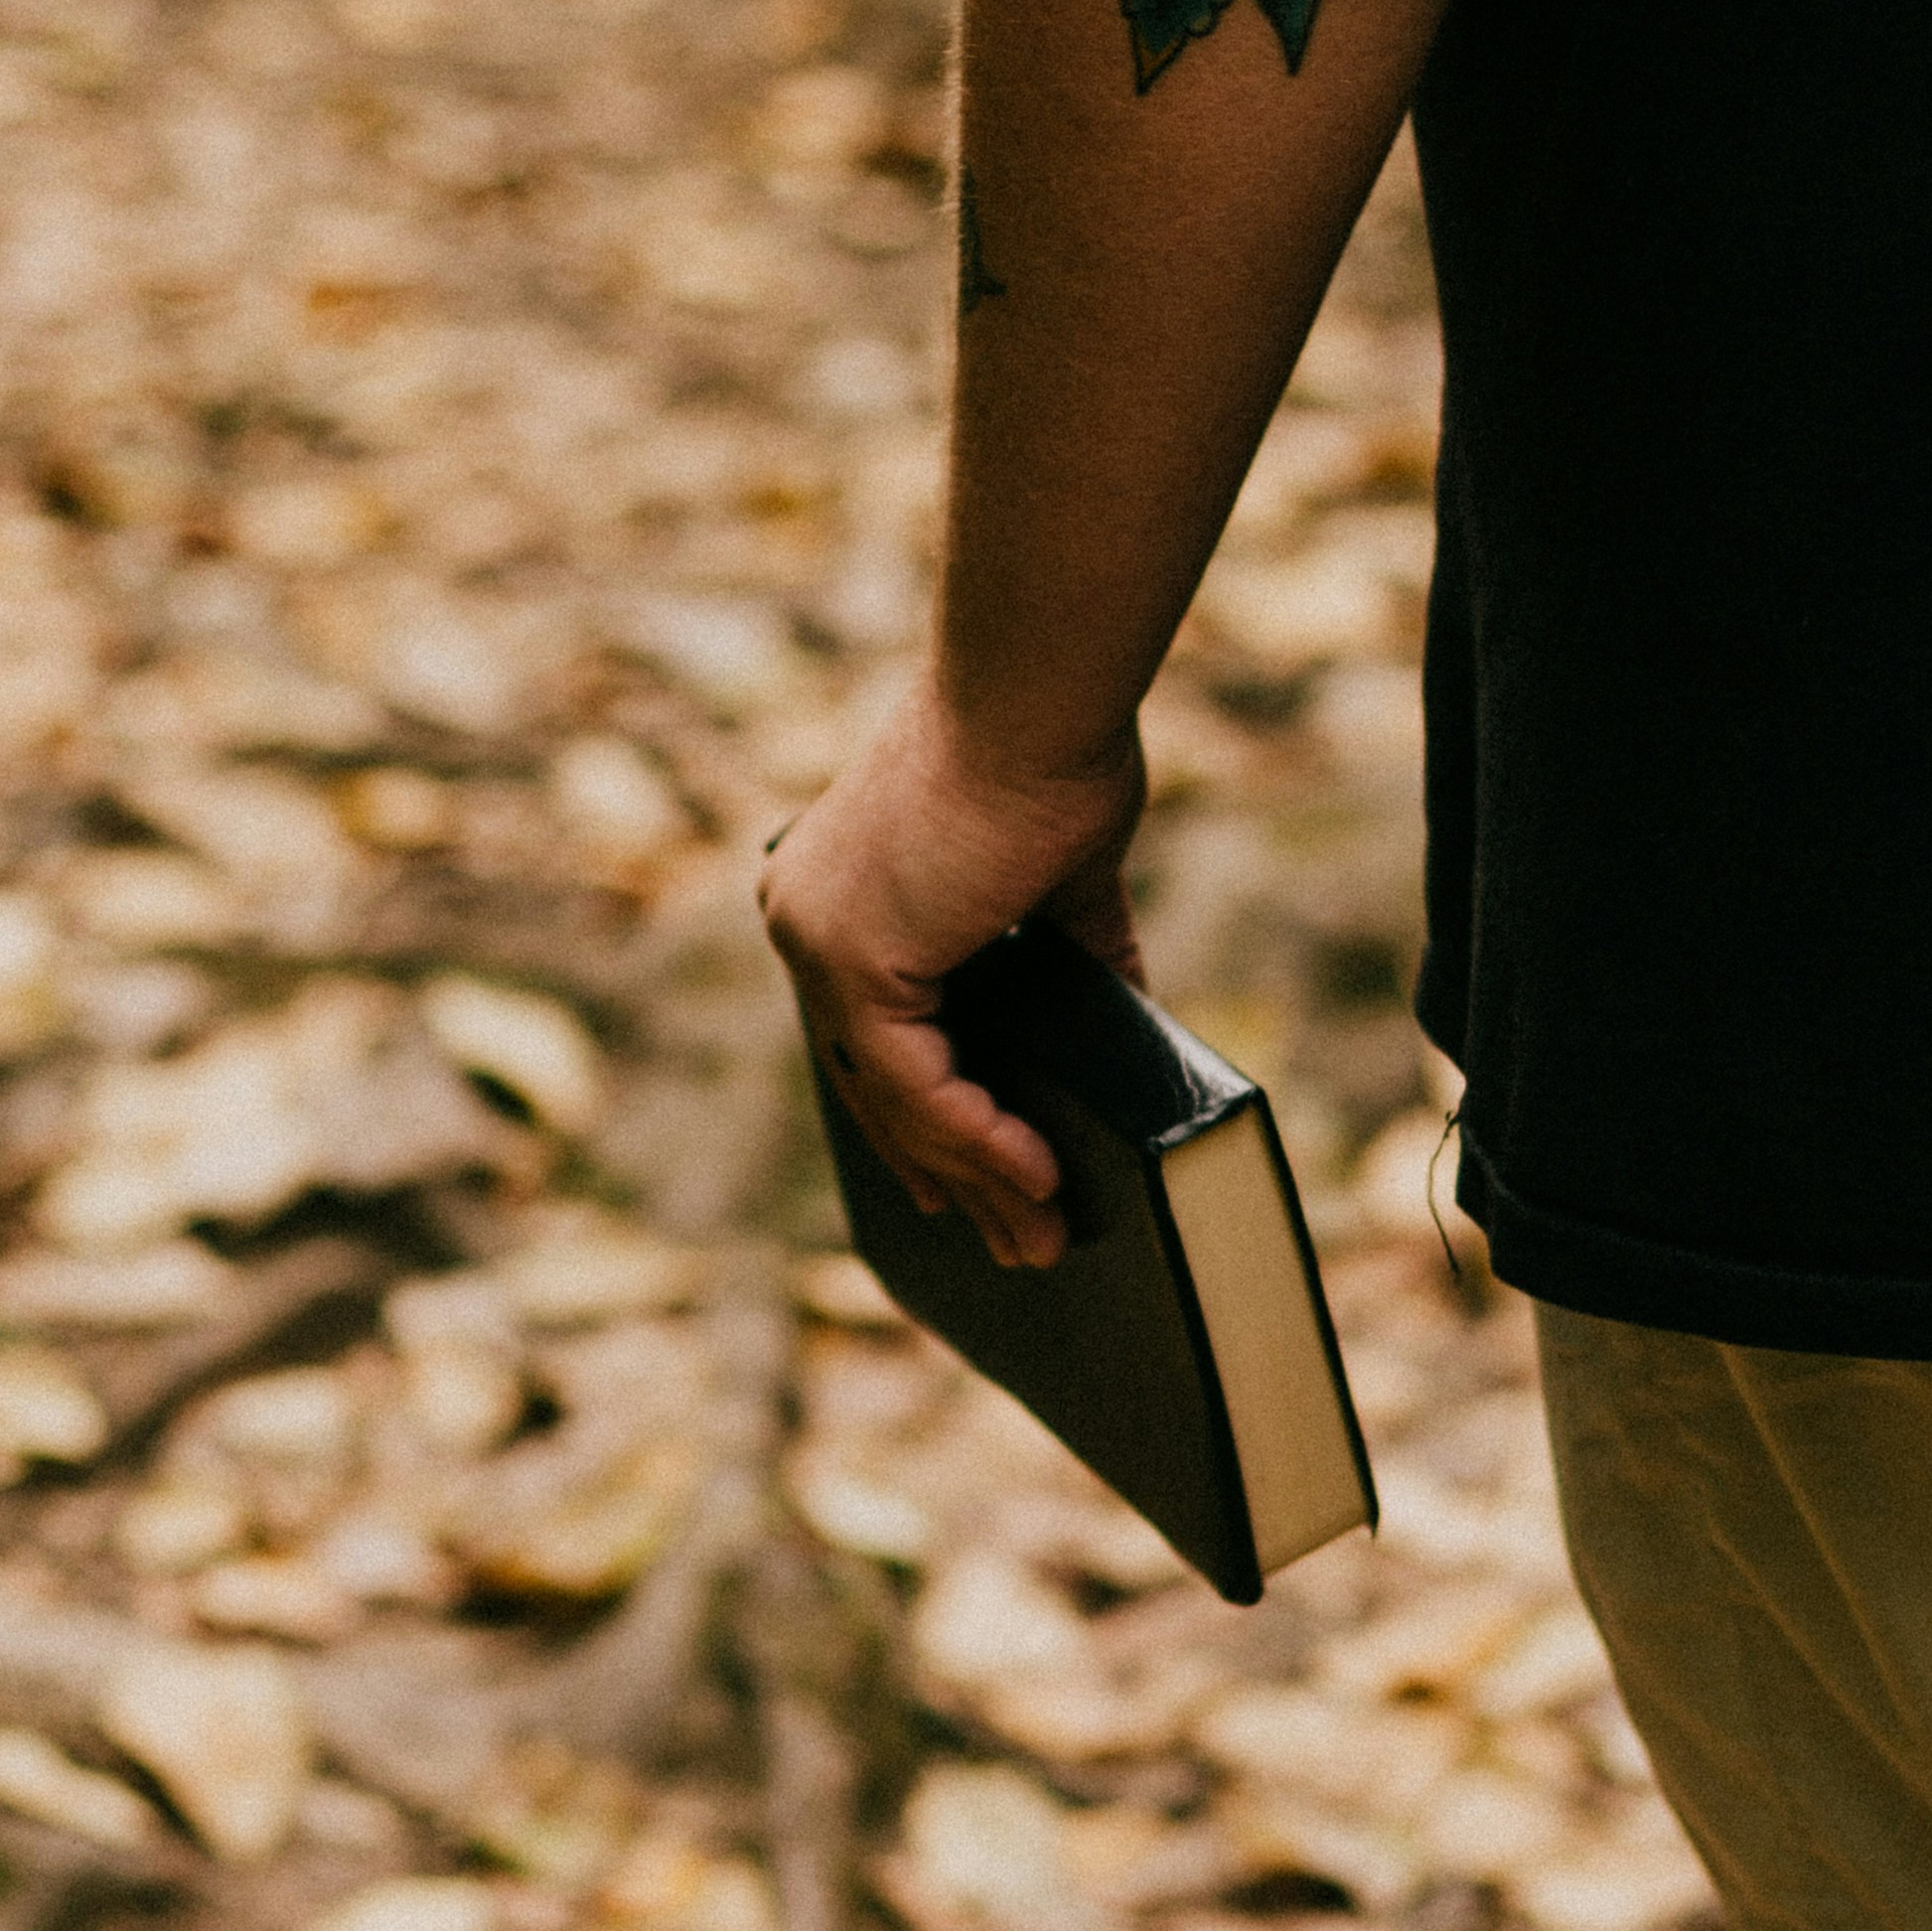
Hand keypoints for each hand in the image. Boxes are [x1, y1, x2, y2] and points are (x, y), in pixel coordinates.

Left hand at [761, 690, 1145, 1269]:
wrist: (1039, 689)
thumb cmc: (1057, 748)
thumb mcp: (1060, 876)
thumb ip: (1073, 952)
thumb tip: (1127, 1020)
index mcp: (835, 894)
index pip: (864, 1037)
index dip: (915, 1123)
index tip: (958, 1184)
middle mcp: (804, 919)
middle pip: (871, 1087)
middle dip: (951, 1176)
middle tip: (1014, 1242)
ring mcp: (818, 941)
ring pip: (892, 1102)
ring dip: (977, 1178)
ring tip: (1042, 1239)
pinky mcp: (855, 958)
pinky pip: (913, 1087)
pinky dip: (977, 1140)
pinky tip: (1036, 1176)